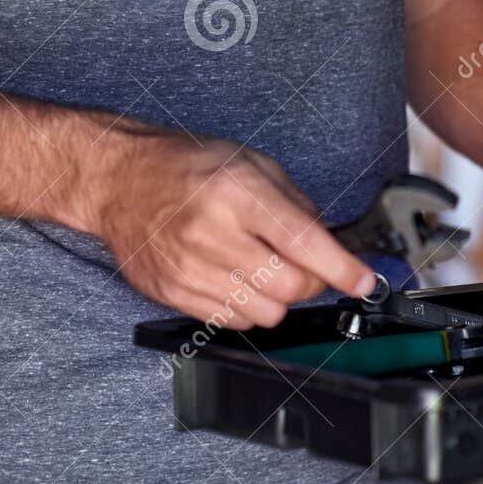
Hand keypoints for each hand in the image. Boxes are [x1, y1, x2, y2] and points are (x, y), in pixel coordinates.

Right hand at [72, 121, 376, 325]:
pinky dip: (247, 308)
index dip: (342, 268)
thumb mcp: (249, 161)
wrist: (118, 180)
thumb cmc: (186, 165)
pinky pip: (232, 321)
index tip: (364, 281)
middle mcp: (213, 231)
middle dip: (311, 281)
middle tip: (304, 264)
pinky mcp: (172, 292)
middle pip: (291, 286)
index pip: (304, 241)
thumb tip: (330, 241)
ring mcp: (189, 267)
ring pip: (266, 312)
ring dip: (279, 297)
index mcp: (238, 191)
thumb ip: (294, 202)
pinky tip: (237, 279)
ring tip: (263, 268)